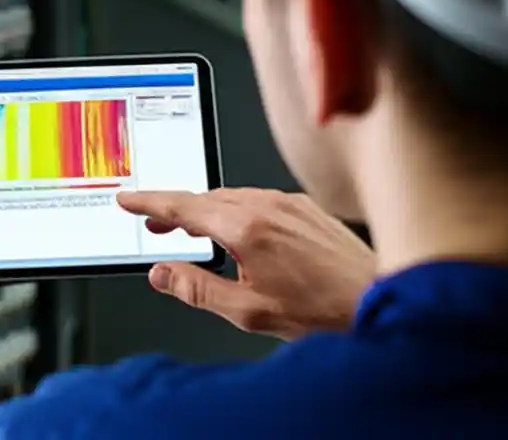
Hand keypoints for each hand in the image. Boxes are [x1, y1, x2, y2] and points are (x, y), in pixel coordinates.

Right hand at [118, 188, 375, 339]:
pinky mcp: (305, 208)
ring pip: (232, 197)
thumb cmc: (323, 310)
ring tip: (193, 232)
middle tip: (154, 226)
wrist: (380, 300)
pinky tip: (238, 233)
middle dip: (175, 210)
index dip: (148, 202)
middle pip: (205, 198)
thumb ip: (196, 289)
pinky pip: (258, 199)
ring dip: (206, 210)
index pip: (182, 207)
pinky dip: (236, 210)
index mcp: (245, 228)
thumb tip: (162, 275)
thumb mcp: (246, 311)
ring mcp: (288, 203)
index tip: (128, 198)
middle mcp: (267, 206)